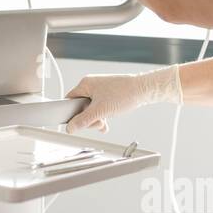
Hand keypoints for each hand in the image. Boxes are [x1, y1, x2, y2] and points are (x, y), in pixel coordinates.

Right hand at [65, 66, 181, 132]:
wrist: (143, 90)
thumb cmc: (124, 94)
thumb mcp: (100, 111)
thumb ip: (83, 120)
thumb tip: (70, 128)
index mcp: (85, 84)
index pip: (69, 101)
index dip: (72, 114)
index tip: (77, 124)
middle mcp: (91, 86)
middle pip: (80, 108)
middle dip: (88, 119)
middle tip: (97, 122)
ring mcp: (100, 91)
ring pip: (91, 110)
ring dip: (96, 120)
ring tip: (104, 122)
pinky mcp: (108, 96)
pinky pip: (99, 109)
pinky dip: (103, 117)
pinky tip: (107, 123)